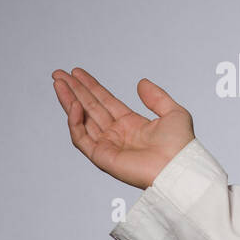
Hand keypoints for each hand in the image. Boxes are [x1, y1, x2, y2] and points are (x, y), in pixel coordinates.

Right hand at [52, 67, 195, 189]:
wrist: (177, 166)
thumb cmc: (180, 145)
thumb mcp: (173, 112)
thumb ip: (156, 97)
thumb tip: (141, 82)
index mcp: (131, 124)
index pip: (104, 101)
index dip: (90, 86)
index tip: (77, 72)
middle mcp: (117, 134)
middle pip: (89, 108)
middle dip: (74, 90)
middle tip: (59, 74)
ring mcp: (108, 145)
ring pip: (81, 120)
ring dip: (69, 101)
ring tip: (58, 82)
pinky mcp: (101, 157)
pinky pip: (81, 138)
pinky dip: (74, 122)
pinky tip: (74, 104)